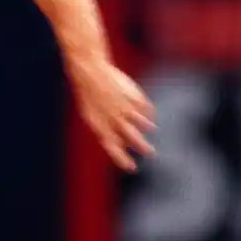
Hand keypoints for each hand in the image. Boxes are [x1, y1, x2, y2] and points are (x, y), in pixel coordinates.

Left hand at [68, 58, 155, 172]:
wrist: (90, 72)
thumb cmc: (89, 94)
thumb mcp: (92, 114)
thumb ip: (107, 128)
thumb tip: (121, 142)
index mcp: (100, 125)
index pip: (112, 147)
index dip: (121, 158)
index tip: (131, 168)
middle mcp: (114, 119)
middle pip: (131, 137)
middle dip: (142, 146)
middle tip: (151, 153)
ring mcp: (125, 108)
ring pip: (141, 123)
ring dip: (147, 127)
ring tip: (151, 129)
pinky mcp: (133, 97)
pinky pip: (146, 109)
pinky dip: (148, 113)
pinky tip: (150, 115)